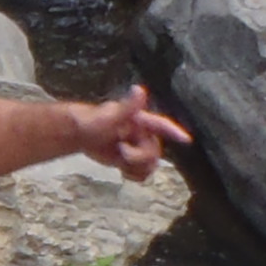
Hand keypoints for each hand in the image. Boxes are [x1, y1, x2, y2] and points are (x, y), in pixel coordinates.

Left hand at [71, 87, 192, 180]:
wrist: (78, 134)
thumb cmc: (91, 121)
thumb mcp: (108, 115)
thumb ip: (127, 107)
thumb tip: (139, 89)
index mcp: (139, 121)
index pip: (161, 125)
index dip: (174, 131)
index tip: (187, 140)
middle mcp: (141, 134)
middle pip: (154, 152)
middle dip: (140, 157)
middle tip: (121, 153)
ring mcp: (136, 148)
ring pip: (150, 165)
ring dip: (137, 168)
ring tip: (121, 164)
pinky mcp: (129, 160)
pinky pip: (141, 173)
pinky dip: (134, 176)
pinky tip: (122, 173)